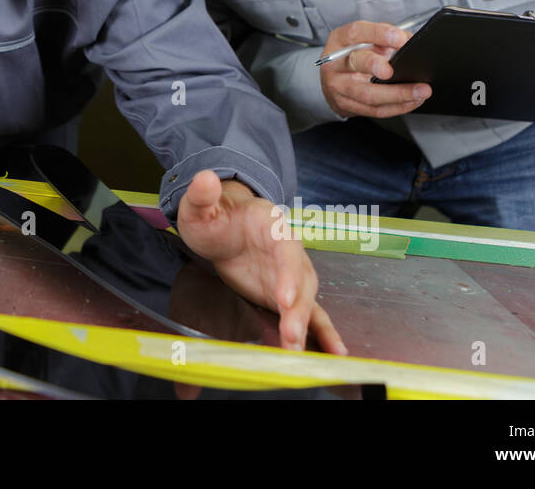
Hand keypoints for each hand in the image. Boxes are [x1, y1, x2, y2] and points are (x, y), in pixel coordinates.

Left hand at [176, 171, 345, 354]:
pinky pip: (308, 314)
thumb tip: (205, 177)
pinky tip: (334, 356)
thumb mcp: (200, 204)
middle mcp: (290, 252)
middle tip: (290, 337)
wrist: (224, 224)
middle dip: (297, 310)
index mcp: (273, 226)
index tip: (283, 298)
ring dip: (305, 328)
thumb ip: (202, 195)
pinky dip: (321, 333)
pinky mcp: (285, 294)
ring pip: (306, 302)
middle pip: (301, 282)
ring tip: (298, 354)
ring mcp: (290, 275)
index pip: (286, 250)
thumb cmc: (215, 214)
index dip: (287, 274)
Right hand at [319, 19, 430, 118]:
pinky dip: (398, 107)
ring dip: (398, 94)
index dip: (379, 34)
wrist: (334, 79)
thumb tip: (409, 41)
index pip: (356, 32)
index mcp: (340, 40)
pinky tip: (413, 101)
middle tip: (394, 70)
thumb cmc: (354, 55)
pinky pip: (375, 110)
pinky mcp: (346, 106)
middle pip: (356, 63)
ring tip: (421, 90)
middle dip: (376, 65)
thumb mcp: (364, 39)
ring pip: (368, 94)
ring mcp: (338, 87)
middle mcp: (335, 63)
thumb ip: (385, 37)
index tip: (401, 39)